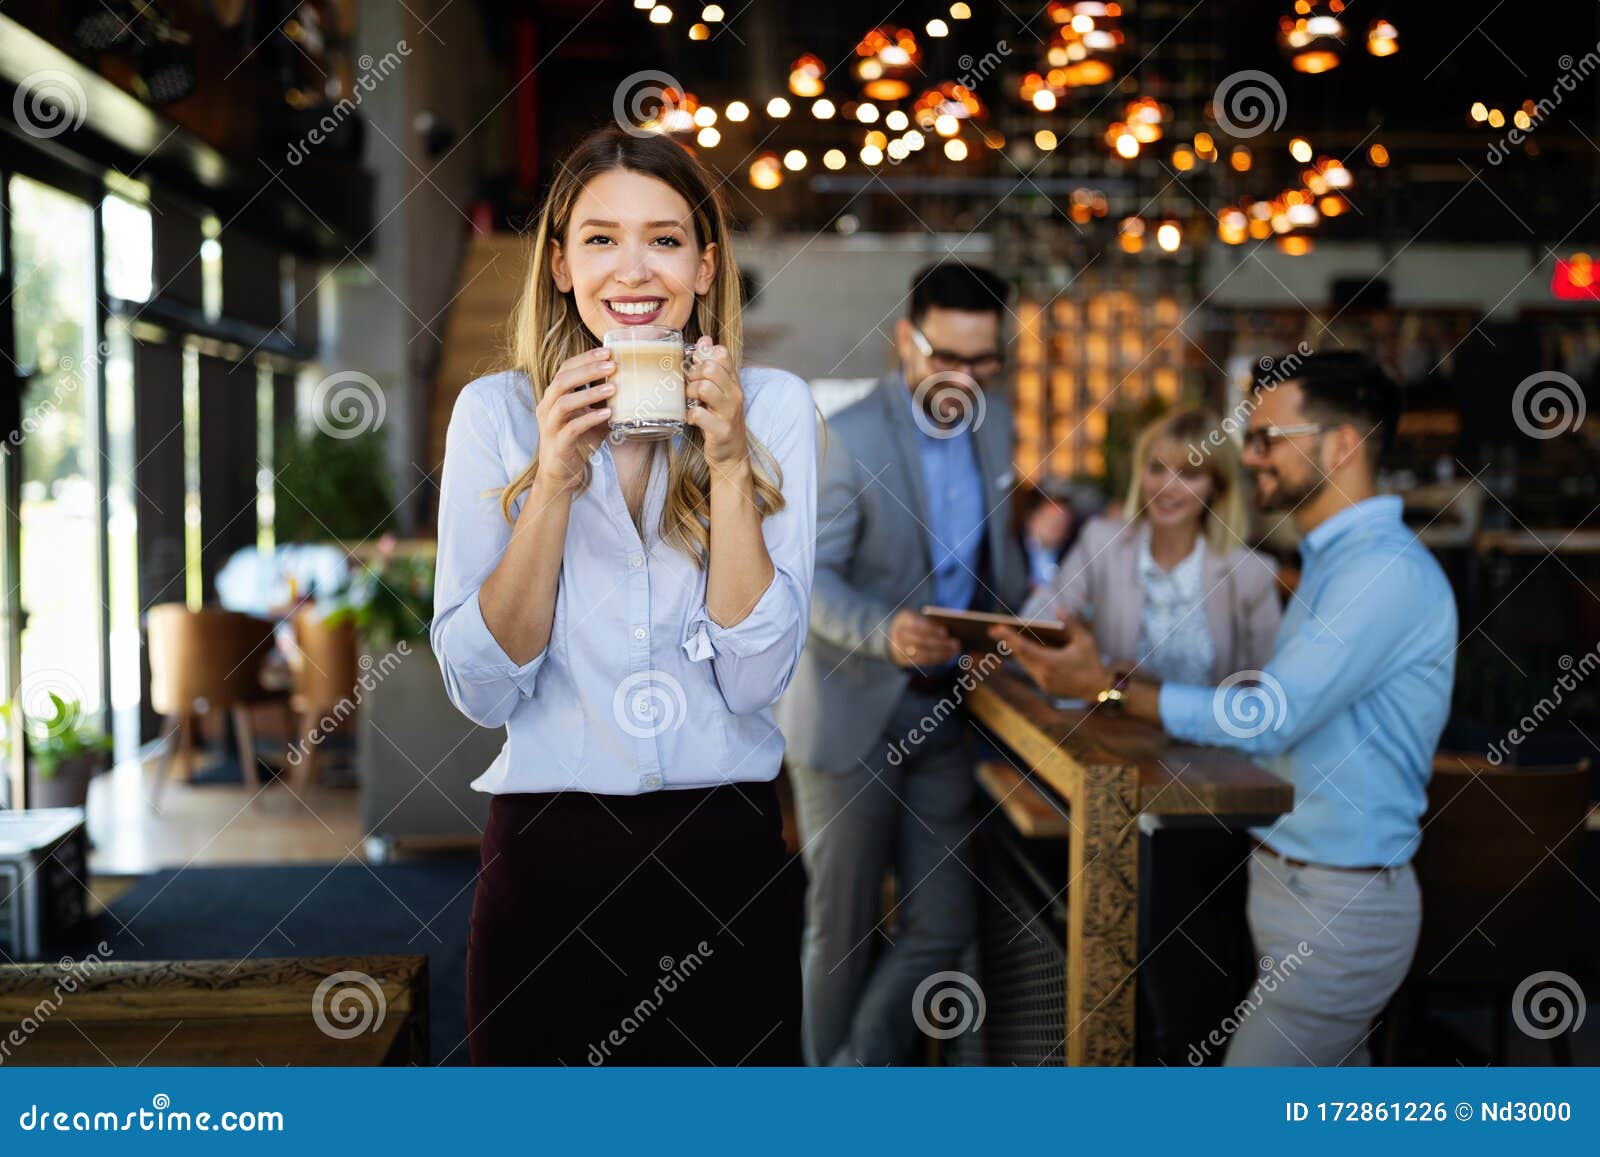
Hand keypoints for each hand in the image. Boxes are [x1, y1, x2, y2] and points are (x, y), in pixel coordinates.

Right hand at [535, 347, 615, 492]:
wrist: (562, 474)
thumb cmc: (578, 442)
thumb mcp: (593, 416)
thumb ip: (604, 401)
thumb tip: (629, 382)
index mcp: (554, 397)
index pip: (565, 369)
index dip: (585, 358)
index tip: (607, 351)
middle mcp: (547, 407)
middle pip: (562, 380)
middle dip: (587, 370)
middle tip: (612, 365)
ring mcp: (550, 426)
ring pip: (563, 402)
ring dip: (590, 393)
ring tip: (614, 388)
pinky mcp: (558, 443)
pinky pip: (571, 427)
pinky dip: (590, 419)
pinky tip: (607, 414)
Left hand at [684, 335, 747, 470]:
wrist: (731, 456)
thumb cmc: (721, 421)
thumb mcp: (719, 392)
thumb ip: (712, 366)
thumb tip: (704, 340)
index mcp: (734, 382)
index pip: (722, 354)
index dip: (703, 357)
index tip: (696, 370)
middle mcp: (734, 394)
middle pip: (710, 368)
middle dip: (692, 375)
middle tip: (690, 388)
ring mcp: (729, 413)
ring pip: (704, 388)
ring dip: (690, 393)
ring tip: (691, 402)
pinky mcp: (721, 430)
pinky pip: (698, 414)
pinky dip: (690, 415)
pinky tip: (692, 419)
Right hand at [888, 610, 959, 668]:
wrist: (892, 634)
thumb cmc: (914, 623)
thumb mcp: (918, 617)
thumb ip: (931, 620)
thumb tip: (952, 629)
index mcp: (903, 619)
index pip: (915, 624)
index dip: (930, 628)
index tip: (945, 631)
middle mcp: (898, 634)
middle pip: (920, 640)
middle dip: (939, 643)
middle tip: (956, 642)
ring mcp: (899, 649)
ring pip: (922, 653)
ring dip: (941, 652)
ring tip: (956, 649)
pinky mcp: (902, 660)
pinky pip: (922, 661)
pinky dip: (937, 658)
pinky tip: (949, 655)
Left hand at [989, 614, 1107, 698]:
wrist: (1100, 690)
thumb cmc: (1093, 663)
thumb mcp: (1085, 640)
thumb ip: (1071, 624)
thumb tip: (1058, 609)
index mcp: (1050, 662)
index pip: (1023, 648)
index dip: (1007, 637)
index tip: (995, 629)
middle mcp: (1043, 674)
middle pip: (1020, 656)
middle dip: (1007, 642)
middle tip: (994, 630)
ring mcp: (1044, 683)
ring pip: (1024, 664)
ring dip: (1016, 651)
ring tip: (1004, 637)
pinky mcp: (1046, 687)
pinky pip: (1032, 670)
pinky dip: (1026, 659)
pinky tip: (1021, 650)